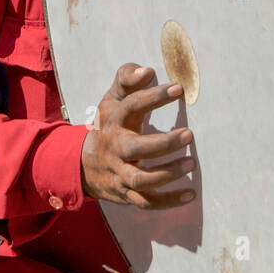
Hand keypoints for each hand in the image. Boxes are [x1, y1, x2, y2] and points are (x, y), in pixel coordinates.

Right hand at [79, 63, 194, 207]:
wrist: (82, 163)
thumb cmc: (109, 124)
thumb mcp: (112, 98)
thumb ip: (127, 79)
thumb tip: (147, 71)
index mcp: (113, 120)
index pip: (132, 106)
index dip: (153, 96)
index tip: (178, 88)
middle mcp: (116, 148)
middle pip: (136, 148)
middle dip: (163, 143)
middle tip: (190, 134)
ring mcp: (119, 172)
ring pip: (141, 179)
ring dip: (167, 173)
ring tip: (192, 163)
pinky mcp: (126, 193)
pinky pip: (146, 201)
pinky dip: (168, 201)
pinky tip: (190, 194)